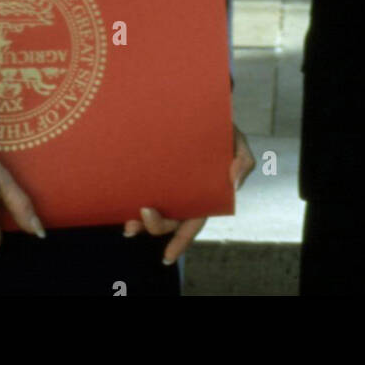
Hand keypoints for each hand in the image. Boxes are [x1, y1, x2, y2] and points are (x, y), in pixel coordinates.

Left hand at [123, 123, 254, 265]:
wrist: (201, 107)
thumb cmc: (222, 129)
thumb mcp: (239, 143)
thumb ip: (243, 162)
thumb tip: (234, 183)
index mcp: (204, 197)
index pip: (192, 225)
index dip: (180, 242)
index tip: (167, 257)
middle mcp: (182, 197)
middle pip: (168, 222)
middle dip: (154, 226)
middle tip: (144, 212)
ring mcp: (166, 186)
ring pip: (151, 212)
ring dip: (138, 221)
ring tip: (128, 222)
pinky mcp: (151, 171)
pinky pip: (138, 190)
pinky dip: (127, 199)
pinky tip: (120, 202)